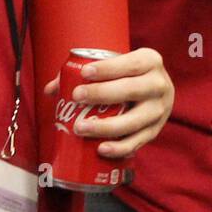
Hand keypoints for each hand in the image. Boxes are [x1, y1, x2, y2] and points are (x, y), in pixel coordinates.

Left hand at [44, 48, 173, 158]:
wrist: (156, 91)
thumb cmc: (127, 76)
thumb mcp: (115, 66)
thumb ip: (81, 73)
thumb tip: (51, 90)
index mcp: (150, 62)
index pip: (130, 64)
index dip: (108, 69)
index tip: (84, 73)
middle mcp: (159, 85)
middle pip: (131, 90)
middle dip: (101, 94)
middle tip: (76, 97)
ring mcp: (160, 110)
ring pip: (134, 121)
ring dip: (105, 126)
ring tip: (80, 128)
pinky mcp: (155, 131)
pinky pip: (137, 142)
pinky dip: (119, 148)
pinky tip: (100, 149)